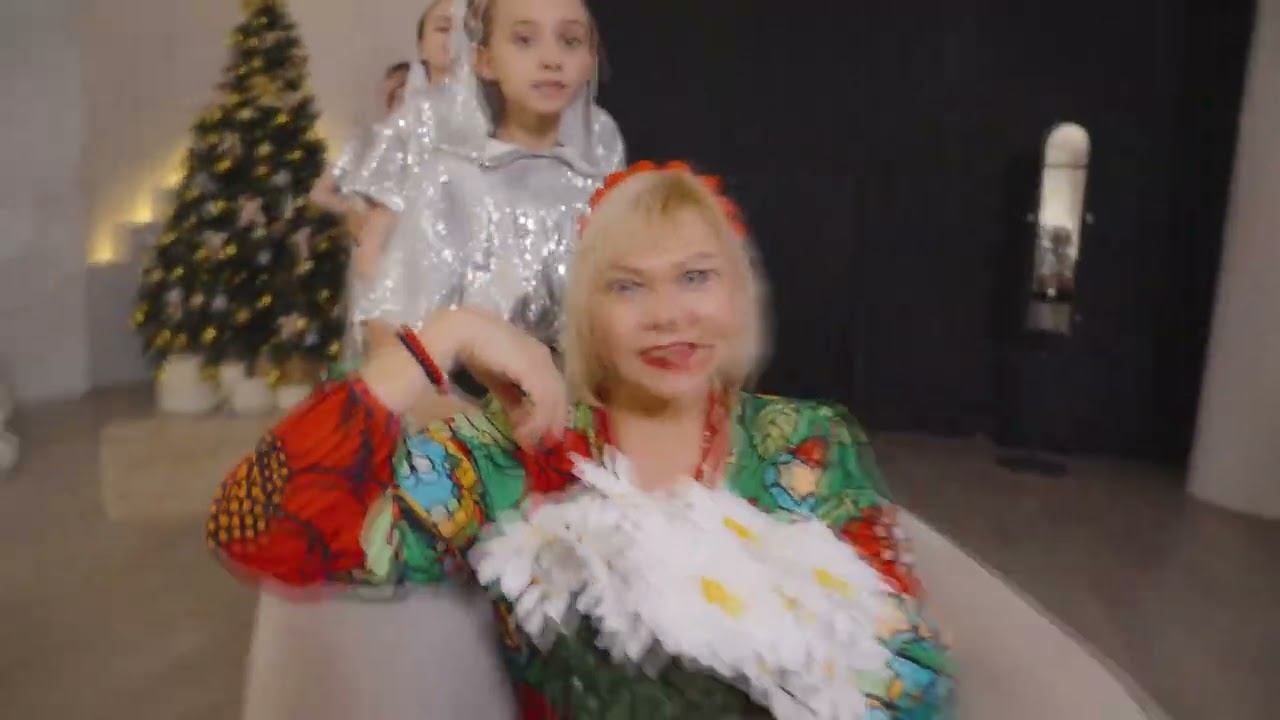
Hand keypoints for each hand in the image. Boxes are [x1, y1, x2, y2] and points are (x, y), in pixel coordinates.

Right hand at [424, 309, 566, 449]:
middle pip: (557, 394)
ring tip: (529, 443)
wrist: (460, 334)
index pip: (552, 387)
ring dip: (542, 424)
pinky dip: (537, 419)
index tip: (540, 435)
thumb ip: (511, 398)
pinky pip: (543, 399)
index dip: (548, 412)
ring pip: (553, 398)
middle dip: (551, 421)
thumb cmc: (473, 352)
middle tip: (542, 445)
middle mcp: (542, 357)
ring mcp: (540, 361)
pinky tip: (524, 433)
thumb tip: (519, 423)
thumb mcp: (497, 381)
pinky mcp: (533, 369)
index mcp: (536, 356)